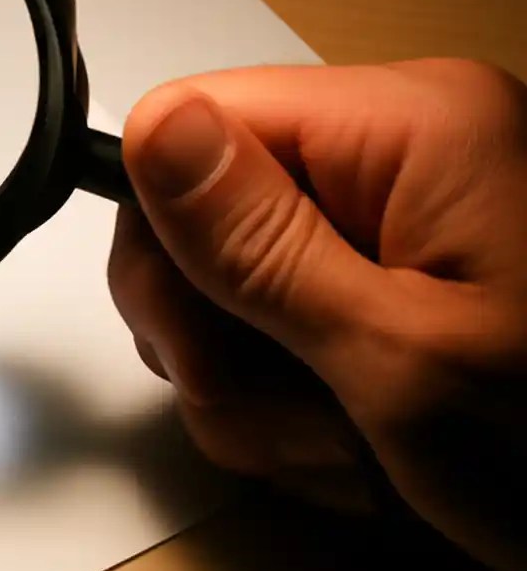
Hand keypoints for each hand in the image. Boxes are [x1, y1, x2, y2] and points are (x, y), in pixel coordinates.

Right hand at [108, 58, 526, 570]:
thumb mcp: (402, 364)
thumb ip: (263, 246)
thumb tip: (156, 131)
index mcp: (414, 127)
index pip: (194, 121)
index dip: (165, 236)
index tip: (201, 343)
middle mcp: (403, 152)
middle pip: (200, 210)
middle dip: (210, 335)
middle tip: (275, 415)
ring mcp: (396, 216)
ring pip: (226, 282)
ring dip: (251, 389)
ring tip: (339, 448)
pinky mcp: (388, 274)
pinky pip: (271, 320)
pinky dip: (285, 401)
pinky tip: (350, 445)